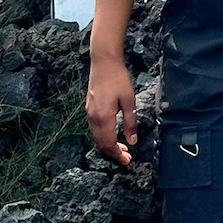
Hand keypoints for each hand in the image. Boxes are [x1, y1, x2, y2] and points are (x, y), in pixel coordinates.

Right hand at [87, 50, 140, 165]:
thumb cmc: (118, 79)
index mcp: (104, 117)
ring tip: (122, 147)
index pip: (108, 144)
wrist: (103, 62)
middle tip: (126, 157)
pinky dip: (103, 136)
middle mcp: (93, 118)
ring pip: (96, 137)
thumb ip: (130, 122)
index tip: (127, 161)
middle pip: (100, 143)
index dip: (117, 155)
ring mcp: (89, 113)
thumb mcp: (129, 100)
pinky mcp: (89, 108)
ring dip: (108, 145)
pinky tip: (113, 134)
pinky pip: (94, 129)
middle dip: (113, 153)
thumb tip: (132, 141)